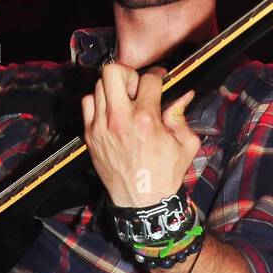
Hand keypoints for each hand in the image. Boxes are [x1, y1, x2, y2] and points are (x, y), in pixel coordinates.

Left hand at [81, 63, 198, 207]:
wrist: (142, 201)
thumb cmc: (165, 174)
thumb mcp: (185, 145)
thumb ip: (181, 116)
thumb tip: (184, 95)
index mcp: (146, 119)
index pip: (149, 79)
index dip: (158, 75)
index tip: (159, 80)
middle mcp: (120, 119)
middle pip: (113, 71)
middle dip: (128, 74)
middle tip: (135, 88)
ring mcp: (101, 126)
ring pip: (98, 85)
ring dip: (113, 88)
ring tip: (123, 101)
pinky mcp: (90, 135)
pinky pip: (87, 104)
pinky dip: (98, 102)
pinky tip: (110, 112)